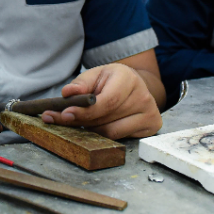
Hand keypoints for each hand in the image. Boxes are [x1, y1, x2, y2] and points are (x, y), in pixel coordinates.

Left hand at [38, 63, 161, 139]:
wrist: (134, 86)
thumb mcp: (95, 75)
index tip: (66, 114)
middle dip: (82, 120)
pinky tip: (99, 124)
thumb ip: (80, 84)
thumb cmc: (111, 81)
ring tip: (85, 119)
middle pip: (106, 118)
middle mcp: (143, 96)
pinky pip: (119, 138)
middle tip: (62, 118)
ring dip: (92, 128)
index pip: (108, 101)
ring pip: (110, 132)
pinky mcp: (151, 126)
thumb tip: (68, 93)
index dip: (86, 111)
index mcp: (128, 78)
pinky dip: (104, 134)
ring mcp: (150, 113)